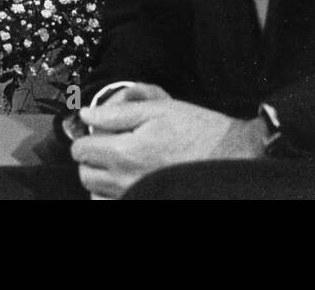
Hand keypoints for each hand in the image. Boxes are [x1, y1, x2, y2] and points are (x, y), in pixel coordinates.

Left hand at [72, 95, 268, 198]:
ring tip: (120, 163)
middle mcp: (126, 181)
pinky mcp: (151, 202)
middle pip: (85, 174)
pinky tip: (130, 180)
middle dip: (90, 158)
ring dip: (101, 178)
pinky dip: (115, 195)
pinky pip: (115, 205)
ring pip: (97, 194)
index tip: (98, 131)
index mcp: (125, 153)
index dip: (86, 136)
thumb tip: (86, 115)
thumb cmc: (199, 131)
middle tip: (108, 145)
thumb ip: (117, 112)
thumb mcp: (158, 109)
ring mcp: (138, 196)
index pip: (81, 150)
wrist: (233, 156)